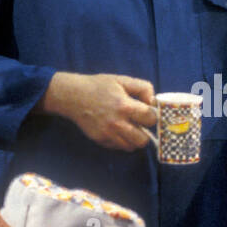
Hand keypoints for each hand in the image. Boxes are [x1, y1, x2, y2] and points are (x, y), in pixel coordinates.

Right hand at [42, 72, 156, 149]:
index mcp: (124, 106)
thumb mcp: (122, 80)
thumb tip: (153, 102)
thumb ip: (143, 87)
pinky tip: (118, 130)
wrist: (73, 96)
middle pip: (143, 140)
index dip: (152, 115)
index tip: (148, 113)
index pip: (151, 119)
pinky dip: (122, 141)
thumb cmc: (99, 86)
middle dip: (146, 132)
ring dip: (134, 139)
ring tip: (130, 128)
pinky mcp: (100, 140)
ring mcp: (107, 134)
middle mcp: (116, 123)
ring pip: (131, 146)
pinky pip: (118, 147)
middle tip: (140, 124)